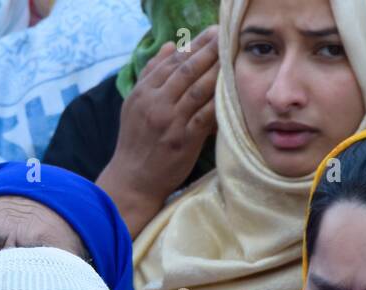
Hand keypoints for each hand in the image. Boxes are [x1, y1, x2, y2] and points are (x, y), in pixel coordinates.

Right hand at [97, 25, 217, 235]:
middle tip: (225, 38)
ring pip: (197, 89)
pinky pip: (205, 116)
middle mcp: (154, 104)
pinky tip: (231, 92)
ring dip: (216, 71)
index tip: (211, 33)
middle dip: (208, 51)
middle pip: (186, 70)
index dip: (193, 45)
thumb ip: (151, 74)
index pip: (171, 62)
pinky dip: (218, 102)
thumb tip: (170, 46)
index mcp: (142, 93)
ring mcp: (169, 122)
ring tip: (232, 58)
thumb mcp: (135, 105)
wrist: (132, 180)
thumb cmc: (136, 142)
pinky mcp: (183, 140)